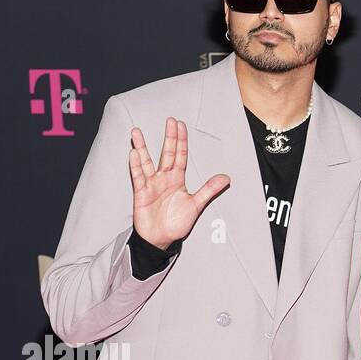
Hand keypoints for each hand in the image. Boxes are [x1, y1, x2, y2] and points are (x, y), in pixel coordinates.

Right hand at [129, 116, 228, 251]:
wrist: (161, 238)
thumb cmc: (176, 223)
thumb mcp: (196, 205)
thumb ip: (209, 190)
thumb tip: (226, 178)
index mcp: (177, 180)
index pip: (180, 156)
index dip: (181, 141)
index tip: (181, 125)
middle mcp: (164, 178)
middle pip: (166, 154)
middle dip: (169, 138)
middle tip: (170, 120)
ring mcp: (151, 184)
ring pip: (146, 162)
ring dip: (142, 147)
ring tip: (137, 132)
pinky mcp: (141, 192)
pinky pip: (138, 176)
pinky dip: (136, 165)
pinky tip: (134, 153)